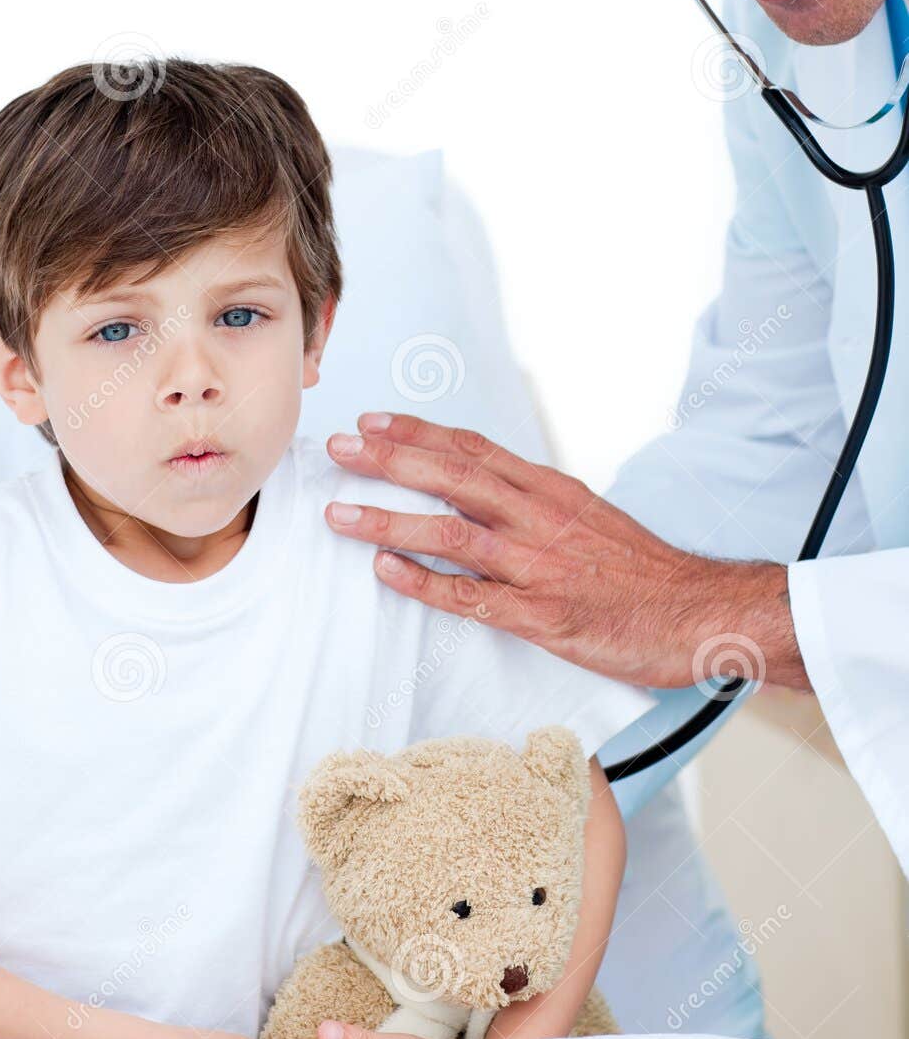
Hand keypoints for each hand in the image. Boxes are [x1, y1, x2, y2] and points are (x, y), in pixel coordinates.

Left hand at [324, 413, 809, 692]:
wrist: (702, 612)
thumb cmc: (643, 572)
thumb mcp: (589, 518)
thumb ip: (534, 503)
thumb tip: (479, 491)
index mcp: (551, 491)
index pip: (473, 449)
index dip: (417, 433)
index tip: (371, 421)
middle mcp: (541, 519)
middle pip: (453, 477)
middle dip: (389, 460)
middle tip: (338, 448)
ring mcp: (541, 567)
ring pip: (453, 534)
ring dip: (391, 521)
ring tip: (341, 513)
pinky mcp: (544, 616)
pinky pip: (473, 598)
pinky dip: (426, 583)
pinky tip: (386, 572)